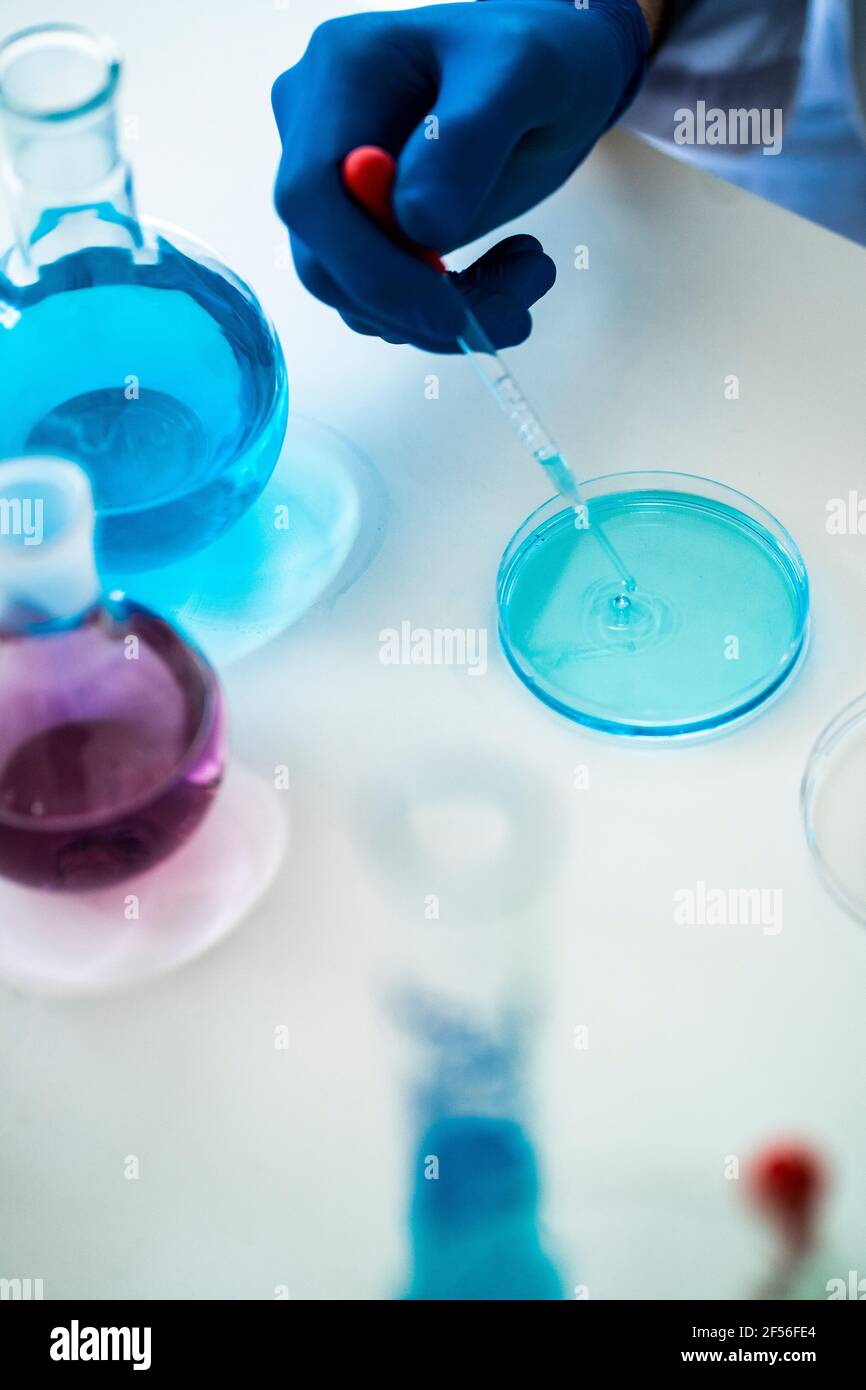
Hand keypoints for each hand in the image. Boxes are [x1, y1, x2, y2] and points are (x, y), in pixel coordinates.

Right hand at [272, 1, 648, 350]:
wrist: (553, 70)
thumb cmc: (540, 54)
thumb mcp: (525, 74)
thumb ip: (469, 139)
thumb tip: (419, 225)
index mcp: (340, 72)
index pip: (313, 197)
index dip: (371, 272)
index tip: (450, 315)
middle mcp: (313, 127)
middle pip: (325, 260)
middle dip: (418, 308)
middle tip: (515, 312)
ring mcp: (331, 182)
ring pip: (355, 294)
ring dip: (444, 316)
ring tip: (530, 271)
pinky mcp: (358, 227)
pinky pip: (382, 297)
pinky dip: (445, 309)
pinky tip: (505, 269)